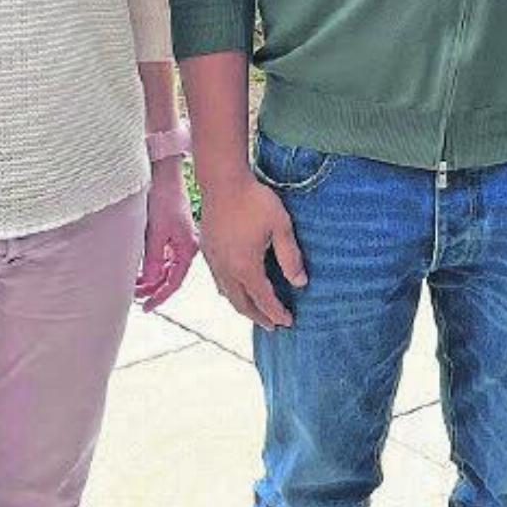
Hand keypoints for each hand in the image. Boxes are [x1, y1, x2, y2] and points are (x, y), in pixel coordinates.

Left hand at [136, 162, 200, 311]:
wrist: (163, 175)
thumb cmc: (164, 198)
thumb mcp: (156, 233)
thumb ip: (154, 260)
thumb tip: (150, 282)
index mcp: (187, 248)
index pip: (174, 282)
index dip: (160, 296)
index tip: (146, 306)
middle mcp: (185, 246)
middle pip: (169, 276)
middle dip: (152, 288)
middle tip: (134, 295)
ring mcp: (178, 239)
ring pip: (165, 267)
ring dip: (150, 277)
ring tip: (133, 283)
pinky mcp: (170, 232)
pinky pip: (162, 256)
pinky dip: (151, 265)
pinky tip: (140, 268)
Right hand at [198, 167, 306, 328]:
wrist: (222, 181)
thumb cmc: (254, 200)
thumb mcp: (281, 227)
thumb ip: (291, 257)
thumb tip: (300, 283)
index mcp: (246, 267)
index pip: (264, 299)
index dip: (277, 313)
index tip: (289, 322)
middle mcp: (226, 269)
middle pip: (242, 303)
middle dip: (258, 317)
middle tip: (273, 326)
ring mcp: (214, 261)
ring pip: (227, 294)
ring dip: (242, 306)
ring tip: (255, 312)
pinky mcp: (207, 250)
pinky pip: (218, 281)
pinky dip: (230, 292)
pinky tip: (236, 288)